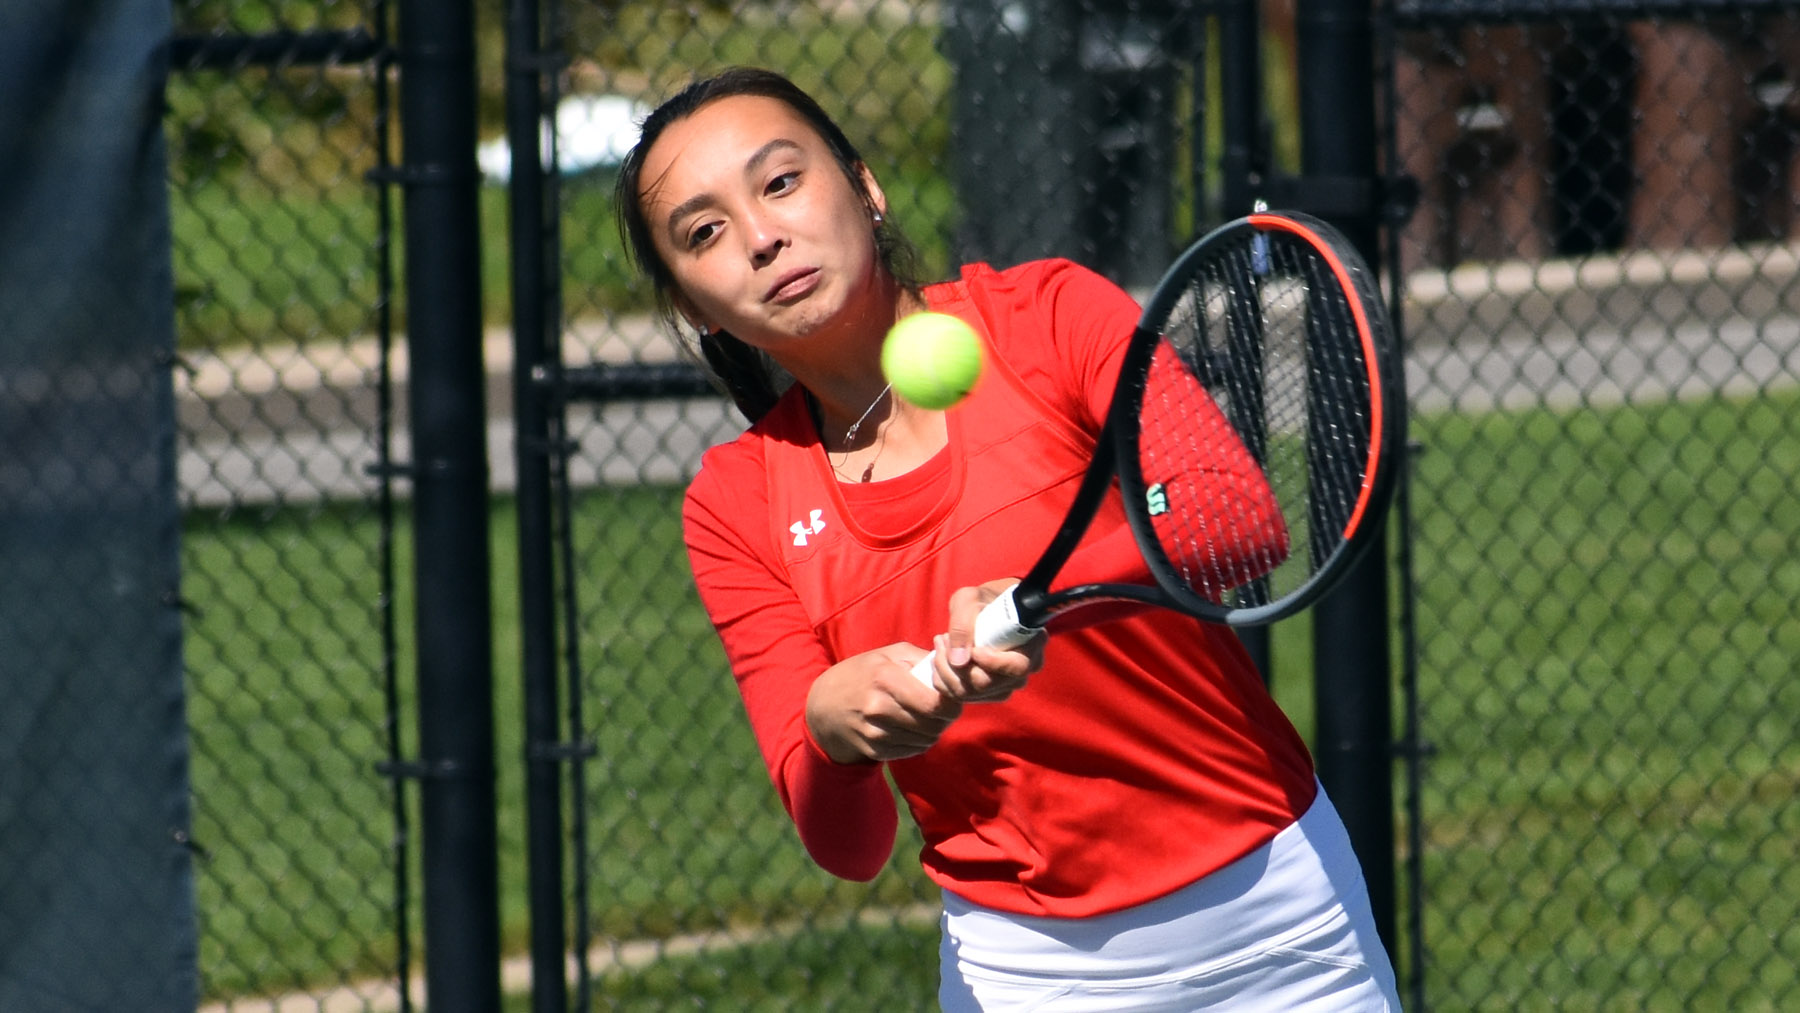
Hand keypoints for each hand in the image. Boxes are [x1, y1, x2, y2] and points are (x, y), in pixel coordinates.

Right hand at [806, 643, 962, 763]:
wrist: (823, 706)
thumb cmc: (862, 674)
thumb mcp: (887, 655)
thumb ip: (921, 658)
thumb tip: (952, 665)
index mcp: (885, 678)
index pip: (935, 703)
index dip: (952, 704)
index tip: (952, 698)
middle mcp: (878, 707)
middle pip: (933, 724)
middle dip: (945, 718)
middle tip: (942, 709)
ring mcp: (874, 731)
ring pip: (925, 740)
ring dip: (933, 731)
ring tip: (926, 718)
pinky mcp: (873, 749)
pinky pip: (912, 751)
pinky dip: (918, 742)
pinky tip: (911, 729)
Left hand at [923, 579, 1046, 703]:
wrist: (982, 610)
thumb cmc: (981, 600)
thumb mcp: (969, 600)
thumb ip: (963, 625)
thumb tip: (959, 661)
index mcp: (1032, 645)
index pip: (1016, 667)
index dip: (991, 662)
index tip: (973, 649)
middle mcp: (1021, 672)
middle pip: (987, 684)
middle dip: (956, 665)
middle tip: (942, 638)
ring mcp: (1004, 686)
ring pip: (970, 693)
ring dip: (946, 671)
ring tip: (940, 643)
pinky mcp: (985, 694)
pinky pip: (960, 697)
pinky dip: (943, 681)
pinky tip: (939, 659)